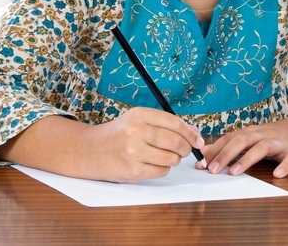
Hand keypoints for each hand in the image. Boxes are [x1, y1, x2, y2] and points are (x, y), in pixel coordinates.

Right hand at [82, 107, 205, 182]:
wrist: (90, 150)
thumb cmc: (118, 135)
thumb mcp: (137, 121)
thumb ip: (164, 124)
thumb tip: (194, 134)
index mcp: (139, 114)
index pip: (174, 123)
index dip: (190, 133)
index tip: (197, 140)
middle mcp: (136, 131)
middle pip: (175, 142)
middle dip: (185, 148)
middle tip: (184, 150)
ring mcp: (133, 151)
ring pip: (171, 159)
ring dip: (173, 160)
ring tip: (163, 156)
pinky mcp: (133, 170)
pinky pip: (161, 171)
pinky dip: (162, 169)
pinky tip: (152, 164)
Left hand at [199, 116, 287, 177]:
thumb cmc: (278, 137)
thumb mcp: (254, 138)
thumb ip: (232, 145)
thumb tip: (206, 152)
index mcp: (251, 133)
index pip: (229, 139)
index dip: (214, 151)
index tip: (200, 164)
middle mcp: (263, 135)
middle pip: (241, 141)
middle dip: (225, 155)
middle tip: (212, 170)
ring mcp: (280, 143)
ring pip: (261, 148)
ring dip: (246, 160)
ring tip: (234, 172)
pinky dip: (284, 166)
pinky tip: (278, 175)